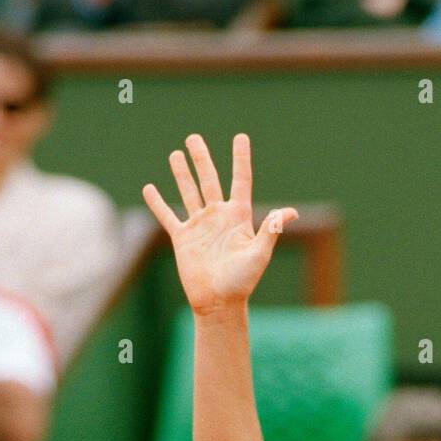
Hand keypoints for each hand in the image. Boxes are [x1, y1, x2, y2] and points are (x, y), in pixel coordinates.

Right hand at [142, 133, 297, 314]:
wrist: (218, 303)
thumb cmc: (242, 281)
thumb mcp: (259, 254)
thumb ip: (271, 230)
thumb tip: (291, 213)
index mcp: (239, 217)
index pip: (240, 181)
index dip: (241, 159)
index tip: (240, 137)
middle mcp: (219, 217)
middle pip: (209, 179)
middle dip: (202, 158)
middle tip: (194, 138)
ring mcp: (200, 226)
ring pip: (189, 192)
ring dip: (182, 173)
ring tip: (176, 154)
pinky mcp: (183, 238)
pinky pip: (168, 216)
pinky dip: (158, 203)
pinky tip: (150, 188)